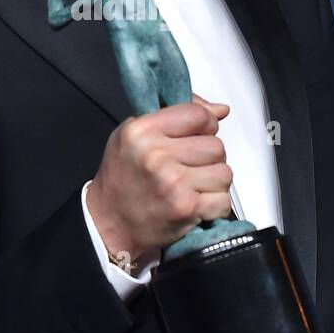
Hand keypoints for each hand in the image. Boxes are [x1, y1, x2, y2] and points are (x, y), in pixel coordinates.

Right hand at [85, 93, 233, 262]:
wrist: (110, 222)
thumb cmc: (123, 177)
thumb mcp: (136, 133)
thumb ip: (177, 114)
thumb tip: (221, 110)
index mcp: (142, 131)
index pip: (199, 114)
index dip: (206, 125)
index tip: (197, 136)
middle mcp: (156, 155)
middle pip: (216, 145)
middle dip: (209, 158)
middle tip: (189, 168)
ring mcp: (172, 182)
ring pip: (224, 172)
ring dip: (213, 182)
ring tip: (192, 187)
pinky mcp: (185, 208)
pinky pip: (223, 201)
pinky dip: (215, 206)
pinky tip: (196, 205)